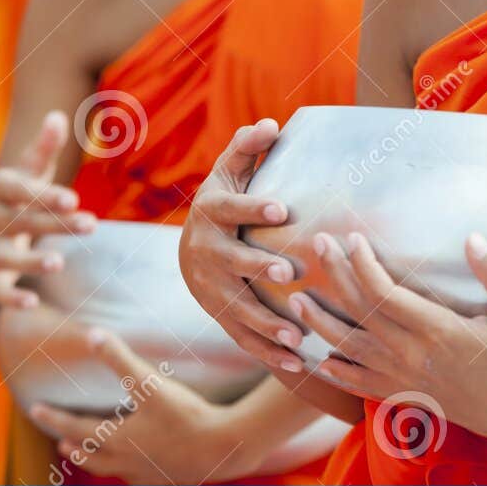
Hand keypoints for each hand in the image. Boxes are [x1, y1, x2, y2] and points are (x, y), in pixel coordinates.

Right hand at [0, 111, 96, 338]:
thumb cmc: (15, 200)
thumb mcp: (28, 174)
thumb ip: (43, 149)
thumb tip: (58, 115)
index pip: (15, 187)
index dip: (41, 193)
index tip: (74, 197)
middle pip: (18, 221)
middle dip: (52, 224)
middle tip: (90, 224)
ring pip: (4, 258)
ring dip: (29, 262)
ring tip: (58, 263)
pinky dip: (11, 299)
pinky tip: (33, 304)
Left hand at [27, 330, 265, 484]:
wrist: (224, 448)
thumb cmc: (185, 415)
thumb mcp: (149, 383)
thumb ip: (119, 358)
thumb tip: (91, 333)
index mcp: (119, 438)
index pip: (75, 427)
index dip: (54, 417)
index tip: (33, 410)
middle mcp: (128, 461)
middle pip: (90, 456)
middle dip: (73, 446)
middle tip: (59, 442)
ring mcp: (148, 475)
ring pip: (113, 471)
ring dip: (97, 462)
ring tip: (90, 457)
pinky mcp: (168, 481)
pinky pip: (139, 481)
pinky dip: (129, 474)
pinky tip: (136, 469)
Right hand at [177, 120, 305, 373]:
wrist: (189, 249)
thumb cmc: (223, 203)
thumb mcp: (229, 172)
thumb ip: (247, 148)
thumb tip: (272, 124)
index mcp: (211, 213)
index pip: (231, 209)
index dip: (254, 207)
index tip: (284, 207)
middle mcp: (205, 252)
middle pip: (230, 262)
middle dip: (257, 268)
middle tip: (288, 273)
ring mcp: (209, 287)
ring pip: (235, 307)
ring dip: (265, 322)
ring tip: (297, 332)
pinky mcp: (219, 314)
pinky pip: (241, 336)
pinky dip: (266, 351)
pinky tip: (295, 360)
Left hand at [291, 231, 486, 458]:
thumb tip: (474, 237)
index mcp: (437, 330)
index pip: (383, 292)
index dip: (361, 263)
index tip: (352, 238)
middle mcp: (411, 354)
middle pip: (358, 311)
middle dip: (333, 275)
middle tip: (317, 245)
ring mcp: (403, 377)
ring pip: (348, 347)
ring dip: (319, 322)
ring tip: (297, 298)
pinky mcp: (403, 394)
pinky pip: (358, 383)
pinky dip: (333, 371)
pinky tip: (316, 357)